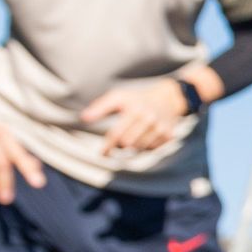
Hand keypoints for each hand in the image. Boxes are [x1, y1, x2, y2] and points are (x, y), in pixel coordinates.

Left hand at [81, 76, 196, 153]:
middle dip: (120, 145)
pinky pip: (151, 149)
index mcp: (134, 110)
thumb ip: (100, 107)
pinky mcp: (168, 135)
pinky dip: (145, 145)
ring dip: (132, 146)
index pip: (117, 134)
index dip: (108, 146)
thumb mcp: (118, 97)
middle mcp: (149, 119)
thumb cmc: (137, 98)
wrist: (168, 98)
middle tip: (119, 141)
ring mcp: (160, 128)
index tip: (103, 153)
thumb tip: (83, 118)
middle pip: (127, 143)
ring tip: (132, 136)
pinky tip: (145, 136)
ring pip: (139, 148)